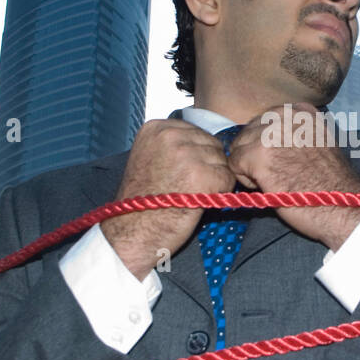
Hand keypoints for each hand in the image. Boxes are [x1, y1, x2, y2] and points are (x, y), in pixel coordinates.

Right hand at [101, 119, 235, 277]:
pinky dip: (220, 193)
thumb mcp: (150, 158)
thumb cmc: (143, 200)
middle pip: (212, 144)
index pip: (197, 132)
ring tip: (192, 194)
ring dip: (215, 179)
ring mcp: (186, 154)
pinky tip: (200, 201)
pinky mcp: (202, 175)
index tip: (182, 173)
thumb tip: (208, 144)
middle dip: (208, 165)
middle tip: (189, 186)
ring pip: (222, 161)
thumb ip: (174, 145)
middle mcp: (170, 135)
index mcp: (156, 128)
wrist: (132, 231)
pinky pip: (228, 178)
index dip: (197, 155)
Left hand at [227, 102, 359, 249]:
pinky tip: (266, 187)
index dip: (266, 144)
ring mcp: (272, 133)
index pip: (263, 120)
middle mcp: (286, 115)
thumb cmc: (332, 184)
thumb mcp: (318, 143)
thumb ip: (294, 134)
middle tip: (275, 174)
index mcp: (301, 110)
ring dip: (248, 166)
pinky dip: (245, 179)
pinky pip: (234, 163)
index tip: (282, 161)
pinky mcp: (260, 154)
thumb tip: (264, 137)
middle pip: (248, 131)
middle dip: (254, 154)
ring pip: (238, 146)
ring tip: (271, 181)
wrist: (344, 207)